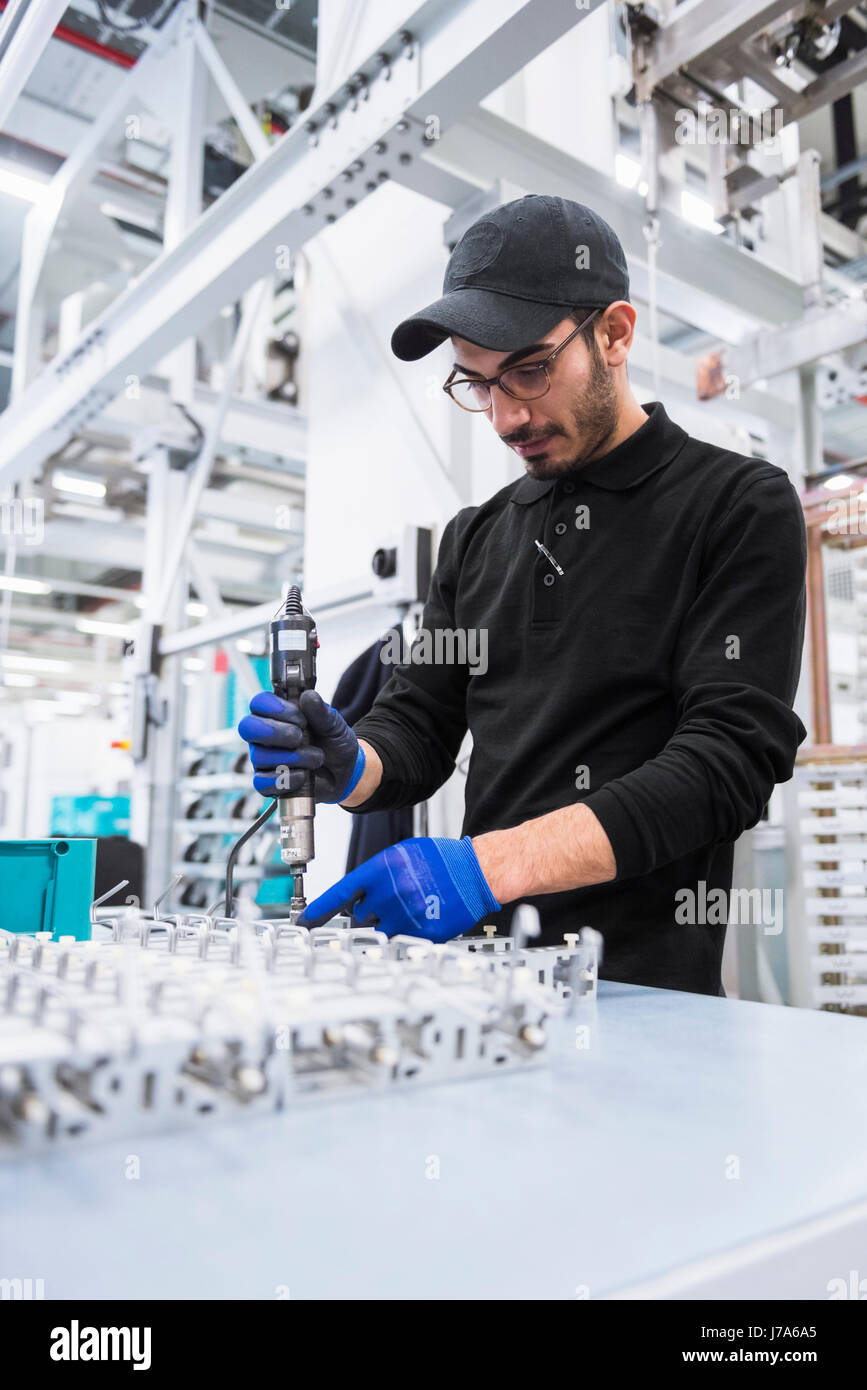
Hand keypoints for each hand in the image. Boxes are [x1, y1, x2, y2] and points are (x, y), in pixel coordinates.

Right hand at [237, 690, 365, 802]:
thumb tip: (308, 696)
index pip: (258, 703)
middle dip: (273, 732)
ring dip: (291, 758)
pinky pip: (262, 782)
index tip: (301, 718)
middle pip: (247, 727)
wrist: (345, 773)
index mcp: (277, 714)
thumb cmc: (334, 743)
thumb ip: (322, 711)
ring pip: (259, 756)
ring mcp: (264, 759)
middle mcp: (265, 735)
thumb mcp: (335, 725)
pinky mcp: (268, 783)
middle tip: (299, 736)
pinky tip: (303, 776)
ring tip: (316, 758)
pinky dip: (285, 779)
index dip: (275, 708)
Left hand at [298, 836, 500, 942]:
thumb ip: (375, 873)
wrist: (475, 872)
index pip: (339, 894)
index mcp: (381, 870)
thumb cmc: (441, 860)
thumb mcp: (401, 854)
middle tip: (387, 901)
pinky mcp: (420, 933)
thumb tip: (356, 891)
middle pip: (358, 915)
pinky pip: (399, 939)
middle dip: (368, 910)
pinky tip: (419, 916)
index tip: (304, 922)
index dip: (318, 910)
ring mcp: (405, 916)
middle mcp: (389, 894)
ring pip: (378, 930)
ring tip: (407, 907)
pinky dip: (404, 931)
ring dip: (387, 922)